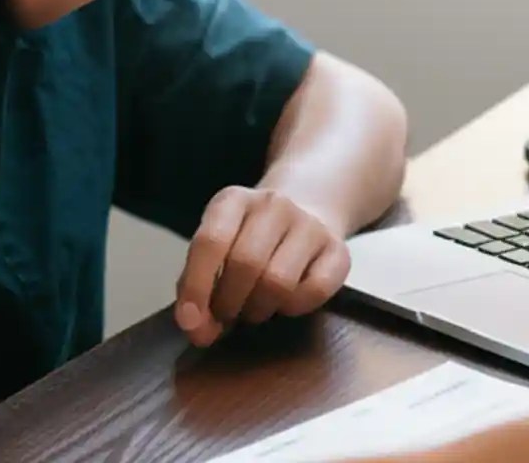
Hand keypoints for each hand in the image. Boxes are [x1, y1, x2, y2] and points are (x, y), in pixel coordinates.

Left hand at [174, 187, 351, 346]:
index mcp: (233, 200)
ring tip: (254, 308)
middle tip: (228, 314)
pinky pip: (315, 291)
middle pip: (245, 264)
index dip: (197, 287)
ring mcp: (310, 224)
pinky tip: (285, 302)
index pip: (210, 242)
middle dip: (229, 303)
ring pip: (279, 281)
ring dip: (259, 308)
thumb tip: (196, 329)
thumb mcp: (216, 249)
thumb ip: (197, 286)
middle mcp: (274, 204)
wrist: (308, 209)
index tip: (190, 321)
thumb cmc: (250, 239)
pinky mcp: (339, 249)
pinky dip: (294, 308)